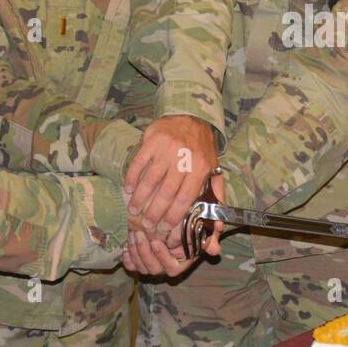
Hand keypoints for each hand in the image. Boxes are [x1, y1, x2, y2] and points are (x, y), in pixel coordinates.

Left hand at [121, 223, 221, 277]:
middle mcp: (166, 267)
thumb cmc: (190, 224)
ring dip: (135, 251)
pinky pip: (131, 265)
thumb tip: (216, 249)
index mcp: (181, 263)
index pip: (171, 269)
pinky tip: (126, 245)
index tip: (157, 242)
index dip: (162, 257)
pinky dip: (127, 257)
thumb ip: (209, 239)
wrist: (172, 219)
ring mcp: (152, 264)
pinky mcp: (140, 261)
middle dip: (144, 252)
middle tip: (139, 234)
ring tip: (133, 234)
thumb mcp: (202, 229)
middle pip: (153, 269)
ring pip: (140, 267)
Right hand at [124, 115, 220, 238]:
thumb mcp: (214, 170)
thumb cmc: (202, 150)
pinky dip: (132, 178)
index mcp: (200, 169)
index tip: (164, 229)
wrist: (192, 117)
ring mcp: (167, 149)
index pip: (185, 199)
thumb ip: (216, 196)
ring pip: (150, 180)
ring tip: (133, 210)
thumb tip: (219, 224)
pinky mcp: (153, 140)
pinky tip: (128, 189)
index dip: (173, 217)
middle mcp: (184, 159)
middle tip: (146, 225)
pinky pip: (139, 163)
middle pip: (166, 193)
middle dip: (154, 213)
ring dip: (140, 198)